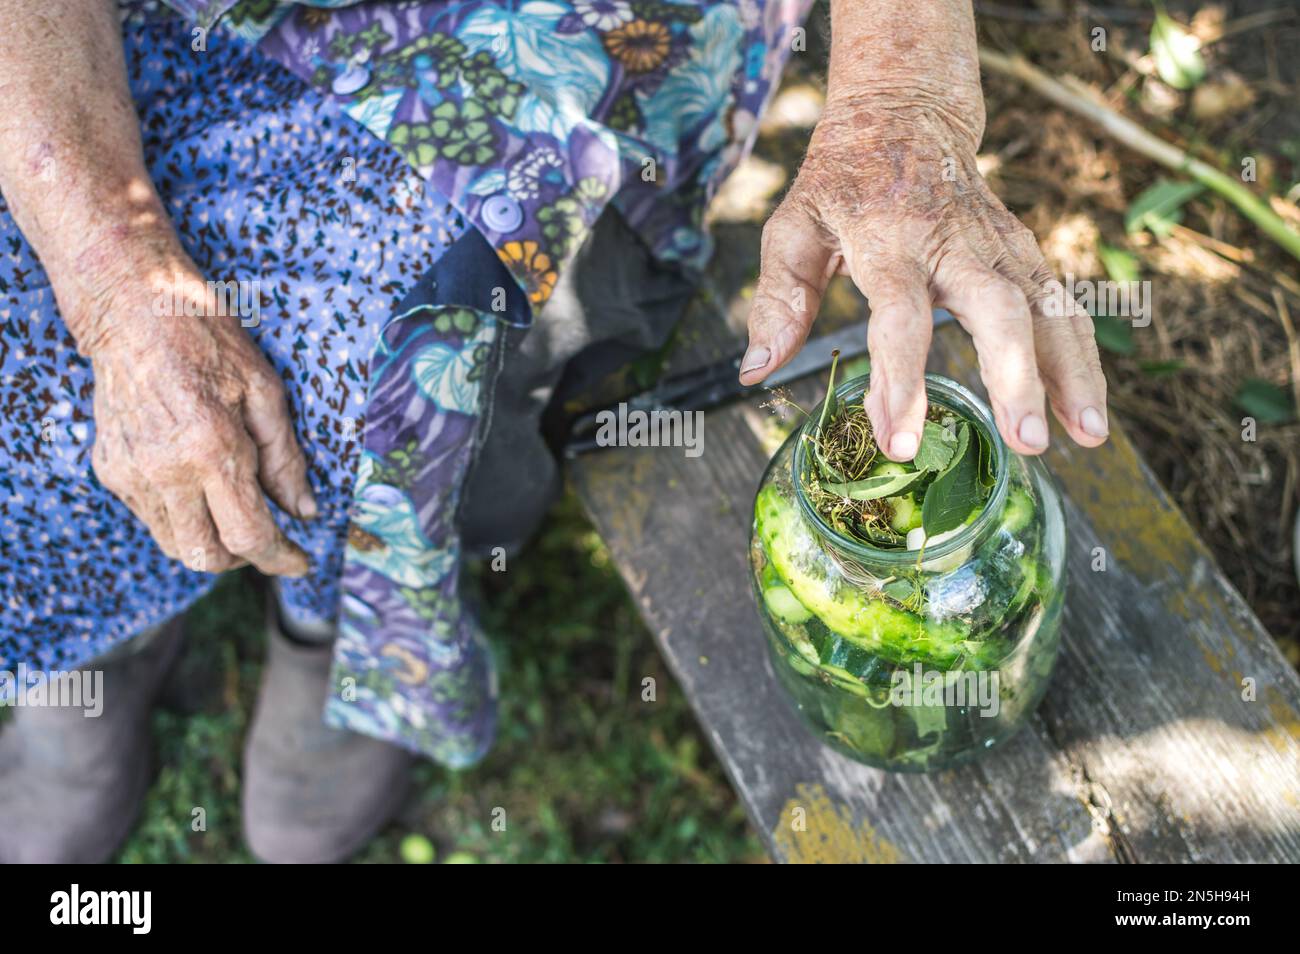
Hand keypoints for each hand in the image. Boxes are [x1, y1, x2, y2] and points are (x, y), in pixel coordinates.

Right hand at [79, 250, 314, 575]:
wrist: (133, 310)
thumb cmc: (209, 340)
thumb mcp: (266, 392)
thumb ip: (286, 460)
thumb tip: (304, 512)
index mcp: (211, 449)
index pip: (249, 535)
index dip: (281, 558)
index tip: (301, 562)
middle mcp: (165, 471)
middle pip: (206, 556)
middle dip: (243, 557)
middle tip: (268, 535)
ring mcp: (132, 473)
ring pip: (175, 543)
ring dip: (211, 539)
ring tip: (233, 505)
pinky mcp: (111, 469)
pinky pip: (152, 517)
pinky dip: (182, 515)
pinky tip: (197, 481)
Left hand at [740, 98, 1108, 459]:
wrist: (904, 112)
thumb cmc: (839, 181)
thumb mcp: (793, 226)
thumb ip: (777, 300)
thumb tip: (754, 373)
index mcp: (888, 240)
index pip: (900, 318)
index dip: (902, 381)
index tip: (900, 443)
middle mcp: (953, 242)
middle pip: (997, 309)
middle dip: (1015, 377)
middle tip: (1025, 442)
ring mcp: (997, 244)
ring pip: (1047, 305)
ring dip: (1071, 373)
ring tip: (1087, 437)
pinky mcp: (1022, 250)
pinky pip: (1060, 303)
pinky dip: (1080, 355)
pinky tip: (1087, 409)